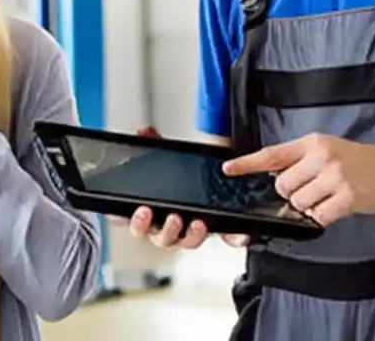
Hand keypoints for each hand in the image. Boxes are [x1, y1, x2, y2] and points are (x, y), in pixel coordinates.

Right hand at [126, 126, 248, 249]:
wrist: (210, 175)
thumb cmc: (179, 176)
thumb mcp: (167, 160)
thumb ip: (155, 146)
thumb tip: (145, 131)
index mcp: (153, 215)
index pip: (139, 226)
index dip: (139, 222)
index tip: (144, 211)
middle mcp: (169, 228)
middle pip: (163, 239)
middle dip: (168, 230)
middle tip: (174, 217)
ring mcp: (191, 232)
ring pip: (188, 242)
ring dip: (192, 235)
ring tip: (198, 223)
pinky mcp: (215, 230)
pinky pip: (223, 238)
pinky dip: (230, 238)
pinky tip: (235, 232)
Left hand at [222, 133, 374, 226]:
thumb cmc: (358, 160)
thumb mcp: (327, 148)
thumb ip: (301, 159)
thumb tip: (274, 176)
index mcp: (312, 143)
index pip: (272, 154)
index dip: (248, 163)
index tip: (229, 169)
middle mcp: (321, 156)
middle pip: (283, 185)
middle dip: (292, 194)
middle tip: (313, 189)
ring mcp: (334, 177)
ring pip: (298, 203)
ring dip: (309, 207)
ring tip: (327, 196)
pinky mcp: (347, 197)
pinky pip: (319, 216)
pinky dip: (323, 216)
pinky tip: (335, 206)